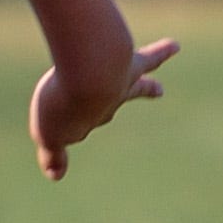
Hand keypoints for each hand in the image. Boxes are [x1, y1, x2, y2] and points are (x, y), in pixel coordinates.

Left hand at [26, 33, 176, 181]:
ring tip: (159, 90)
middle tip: (111, 118)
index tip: (64, 120)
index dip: (70, 125)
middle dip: (104, 111)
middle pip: (106, 110)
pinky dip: (162, 53)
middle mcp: (106, 107)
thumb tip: (56, 176)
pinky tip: (174, 46)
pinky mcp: (132, 65)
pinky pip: (151, 59)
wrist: (89, 76)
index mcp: (83, 122)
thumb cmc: (64, 103)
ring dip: (146, 89)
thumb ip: (53, 154)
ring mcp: (120, 85)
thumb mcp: (48, 134)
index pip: (78, 126)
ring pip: (135, 88)